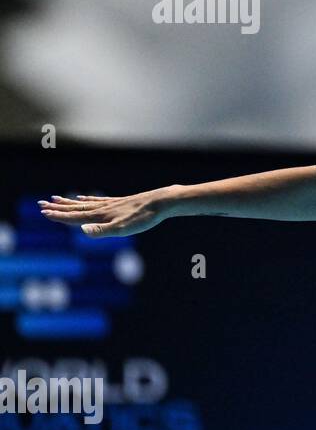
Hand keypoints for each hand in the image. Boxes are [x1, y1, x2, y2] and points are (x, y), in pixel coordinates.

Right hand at [38, 186, 178, 236]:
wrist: (161, 202)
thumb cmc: (143, 218)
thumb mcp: (123, 229)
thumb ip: (101, 231)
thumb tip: (82, 231)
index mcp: (101, 216)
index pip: (75, 217)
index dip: (59, 216)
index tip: (43, 213)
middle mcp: (103, 208)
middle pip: (75, 208)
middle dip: (58, 208)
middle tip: (41, 204)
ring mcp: (111, 204)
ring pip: (84, 204)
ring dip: (69, 202)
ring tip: (56, 198)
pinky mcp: (119, 203)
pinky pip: (98, 201)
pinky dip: (87, 200)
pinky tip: (83, 198)